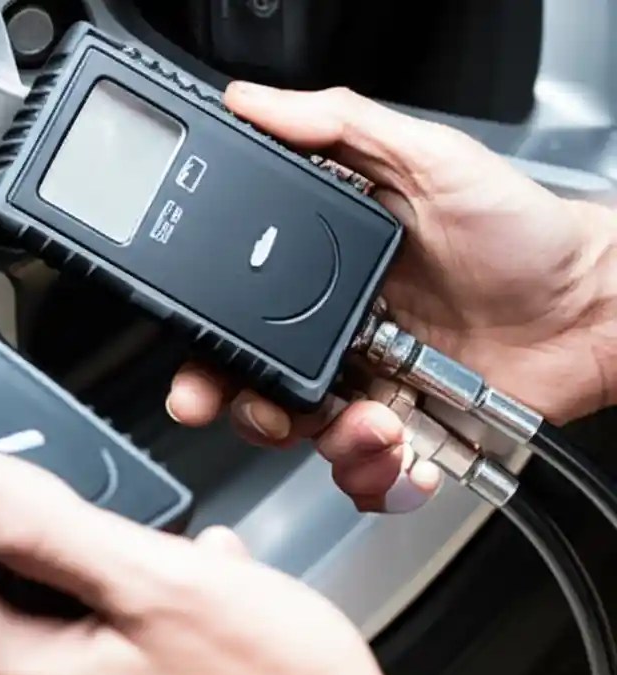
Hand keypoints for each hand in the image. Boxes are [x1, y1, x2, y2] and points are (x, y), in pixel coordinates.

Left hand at [0, 449, 429, 674]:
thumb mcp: (154, 580)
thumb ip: (47, 529)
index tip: (3, 500)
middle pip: (8, 606)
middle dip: (59, 556)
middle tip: (113, 533)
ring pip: (78, 622)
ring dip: (121, 580)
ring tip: (177, 568)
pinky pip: (127, 649)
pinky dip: (158, 613)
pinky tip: (209, 598)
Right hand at [165, 82, 616, 512]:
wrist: (598, 307)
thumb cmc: (524, 230)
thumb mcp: (429, 157)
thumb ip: (339, 125)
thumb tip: (253, 102)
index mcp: (322, 275)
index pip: (240, 316)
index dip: (207, 348)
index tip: (195, 366)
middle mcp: (335, 334)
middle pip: (253, 386)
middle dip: (241, 408)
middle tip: (252, 410)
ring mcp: (370, 386)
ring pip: (305, 437)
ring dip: (328, 442)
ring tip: (376, 421)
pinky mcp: (410, 432)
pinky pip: (365, 473)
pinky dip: (374, 475)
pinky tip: (402, 446)